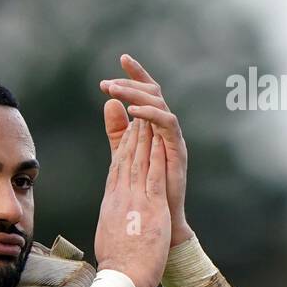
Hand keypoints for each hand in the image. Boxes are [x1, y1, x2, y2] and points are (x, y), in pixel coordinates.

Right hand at [93, 108, 170, 286]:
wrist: (122, 278)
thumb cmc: (118, 266)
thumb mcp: (111, 237)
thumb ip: (113, 223)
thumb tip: (111, 216)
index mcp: (112, 204)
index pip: (117, 169)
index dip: (123, 147)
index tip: (128, 130)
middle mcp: (121, 197)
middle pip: (126, 159)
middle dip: (132, 133)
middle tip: (136, 111)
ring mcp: (135, 199)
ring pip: (140, 160)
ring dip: (144, 135)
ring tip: (147, 115)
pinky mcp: (151, 205)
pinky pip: (154, 173)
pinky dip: (156, 153)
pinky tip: (159, 138)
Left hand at [99, 55, 190, 244]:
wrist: (159, 224)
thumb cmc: (145, 193)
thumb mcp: (126, 155)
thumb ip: (118, 132)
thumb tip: (109, 105)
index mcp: (154, 128)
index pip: (145, 94)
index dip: (135, 76)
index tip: (118, 62)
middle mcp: (166, 129)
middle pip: (153, 92)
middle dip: (131, 82)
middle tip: (108, 83)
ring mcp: (173, 138)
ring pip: (159, 103)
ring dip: (136, 94)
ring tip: (115, 91)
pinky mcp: (177, 149)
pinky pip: (167, 123)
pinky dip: (150, 113)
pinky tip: (133, 110)